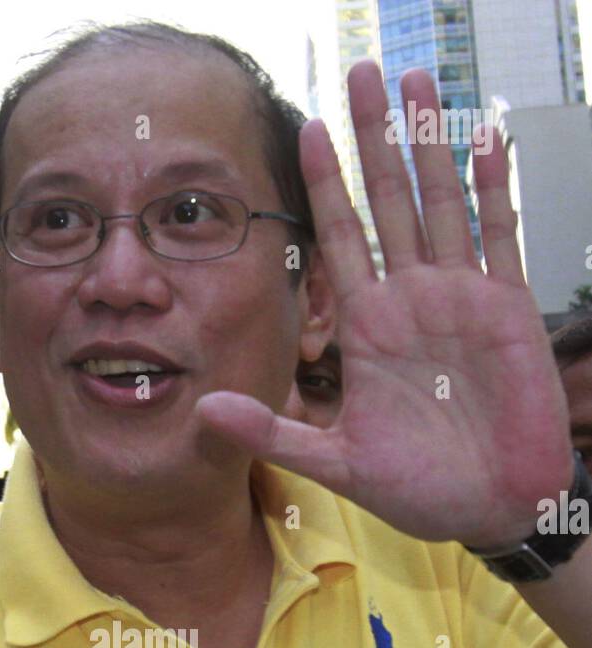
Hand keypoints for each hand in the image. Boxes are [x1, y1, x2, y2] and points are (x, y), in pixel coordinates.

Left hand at [196, 60, 573, 549]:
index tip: (304, 129)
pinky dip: (494, 186)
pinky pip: (500, 234)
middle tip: (360, 71)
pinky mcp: (508, 307)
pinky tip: (484, 135)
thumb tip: (206, 410)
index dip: (324, 184)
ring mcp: (461, 297)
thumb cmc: (421, 488)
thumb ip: (276, 431)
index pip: (341, 238)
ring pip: (440, 202)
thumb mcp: (338, 462)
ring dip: (430, 142)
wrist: (491, 508)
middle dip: (373, 138)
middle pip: (387, 201)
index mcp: (368, 327)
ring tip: (416, 81)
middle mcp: (412, 300)